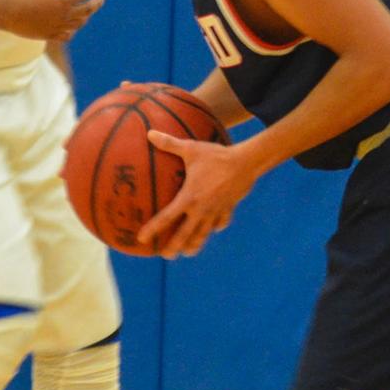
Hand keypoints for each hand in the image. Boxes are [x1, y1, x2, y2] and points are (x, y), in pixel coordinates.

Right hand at [0, 0, 104, 41]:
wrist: (9, 12)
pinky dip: (72, 31)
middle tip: (101, 0)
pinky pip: (66, 35)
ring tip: (86, 14)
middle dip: (96, 4)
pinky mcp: (50, 35)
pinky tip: (72, 29)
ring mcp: (58, 26)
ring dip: (85, 17)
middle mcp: (64, 14)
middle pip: (87, 9)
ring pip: (78, 23)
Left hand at [135, 132, 257, 257]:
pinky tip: (212, 229)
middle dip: (175, 246)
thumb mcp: (191, 148)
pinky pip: (221, 222)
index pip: (167, 217)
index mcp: (189, 197)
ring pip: (204, 233)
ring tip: (188, 252)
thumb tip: (149, 133)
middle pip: (185, 234)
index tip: (142, 238)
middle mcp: (202, 209)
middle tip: (165, 256)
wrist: (247, 162)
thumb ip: (169, 143)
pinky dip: (215, 227)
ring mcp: (216, 211)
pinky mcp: (229, 209)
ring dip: (195, 243)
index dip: (153, 229)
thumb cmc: (216, 155)